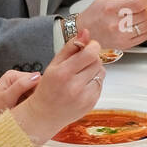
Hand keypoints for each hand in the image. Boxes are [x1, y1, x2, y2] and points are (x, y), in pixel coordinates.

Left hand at [0, 69, 42, 130]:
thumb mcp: (6, 98)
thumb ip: (21, 86)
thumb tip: (37, 76)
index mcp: (13, 75)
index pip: (36, 78)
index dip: (41, 89)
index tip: (43, 100)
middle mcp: (17, 80)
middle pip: (37, 86)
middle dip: (38, 97)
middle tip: (34, 108)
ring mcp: (20, 89)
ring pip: (36, 94)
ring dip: (35, 103)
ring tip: (29, 111)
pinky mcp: (21, 98)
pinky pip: (32, 101)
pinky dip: (32, 107)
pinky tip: (28, 112)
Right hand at [11, 30, 105, 145]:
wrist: (45, 114)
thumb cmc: (47, 88)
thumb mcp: (53, 64)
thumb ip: (70, 47)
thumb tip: (86, 32)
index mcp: (63, 74)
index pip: (90, 53)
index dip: (92, 46)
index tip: (88, 46)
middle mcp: (75, 86)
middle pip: (97, 61)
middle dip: (91, 57)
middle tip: (80, 62)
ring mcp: (85, 97)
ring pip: (101, 71)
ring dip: (94, 69)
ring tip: (80, 75)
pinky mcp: (92, 103)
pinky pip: (101, 83)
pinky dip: (94, 81)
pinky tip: (82, 85)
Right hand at [74, 0, 146, 48]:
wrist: (84, 31)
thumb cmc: (94, 13)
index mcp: (111, 9)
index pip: (138, 3)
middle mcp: (116, 24)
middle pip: (144, 13)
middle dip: (142, 8)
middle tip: (135, 7)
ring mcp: (121, 36)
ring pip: (146, 25)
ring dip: (143, 19)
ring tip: (133, 17)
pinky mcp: (124, 45)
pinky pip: (144, 35)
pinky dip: (143, 29)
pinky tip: (133, 26)